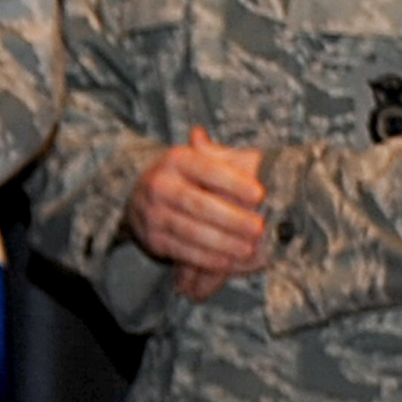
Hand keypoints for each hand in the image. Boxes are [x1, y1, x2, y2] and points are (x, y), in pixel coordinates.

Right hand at [127, 126, 268, 290]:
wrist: (141, 198)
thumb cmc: (187, 177)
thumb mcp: (201, 160)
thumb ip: (218, 155)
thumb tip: (219, 141)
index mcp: (176, 160)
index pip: (207, 170)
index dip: (234, 183)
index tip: (260, 195)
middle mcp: (159, 185)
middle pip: (198, 204)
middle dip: (231, 218)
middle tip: (258, 228)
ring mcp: (152, 213)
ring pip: (190, 230)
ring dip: (222, 242)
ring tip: (248, 249)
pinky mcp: (152, 238)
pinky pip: (181, 250)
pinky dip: (205, 258)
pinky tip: (227, 261)